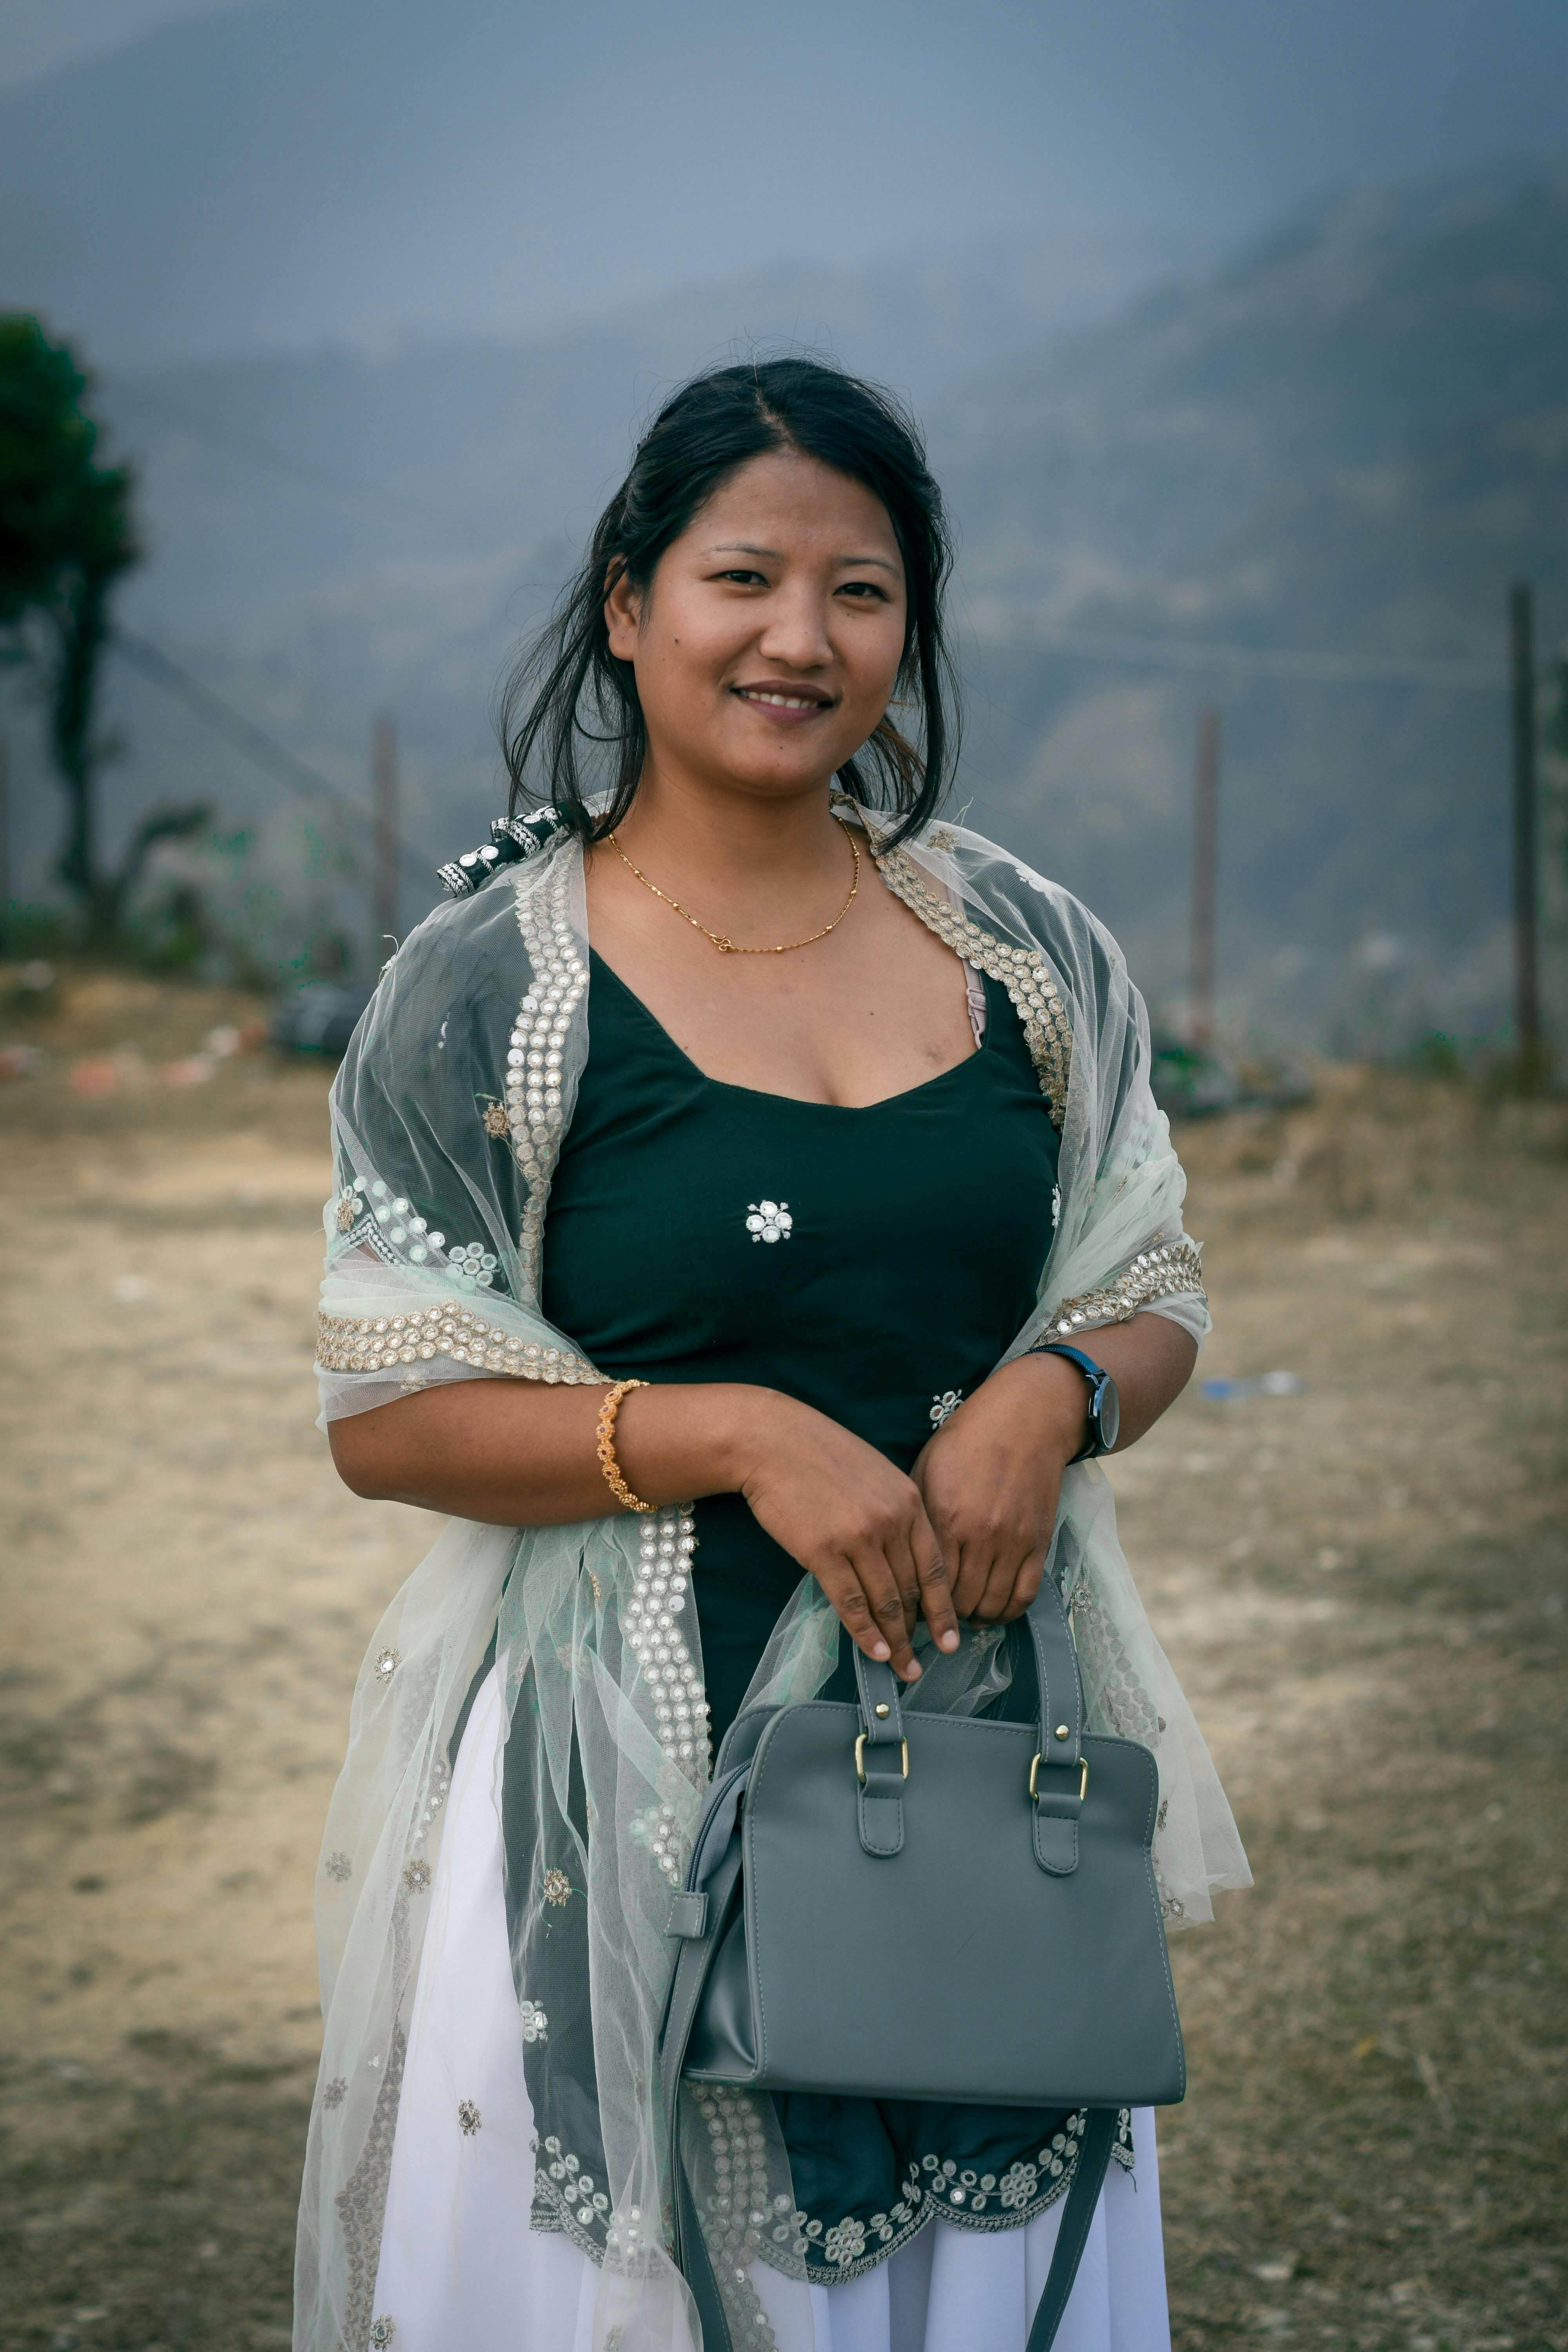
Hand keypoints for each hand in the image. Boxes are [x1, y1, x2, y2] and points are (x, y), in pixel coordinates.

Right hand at [732, 1391, 959, 1680]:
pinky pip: (850, 1602)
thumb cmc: (823, 1456)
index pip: (935, 1567)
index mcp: (909, 1502)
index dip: (944, 1609)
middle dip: (920, 1632)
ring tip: (901, 1668)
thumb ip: (897, 1515)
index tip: (951, 1639)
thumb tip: (904, 1564)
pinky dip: (865, 1632)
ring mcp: (858, 1537)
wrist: (773, 1440)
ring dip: (895, 1641)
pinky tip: (875, 1652)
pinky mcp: (823, 1551)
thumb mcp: (876, 1476)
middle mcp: (890, 1522)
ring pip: (884, 1601)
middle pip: (912, 1590)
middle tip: (924, 1663)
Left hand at [910, 1354, 1086, 1623]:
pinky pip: (1024, 1595)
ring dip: (974, 1618)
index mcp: (945, 1517)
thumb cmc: (965, 1442)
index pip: (927, 1584)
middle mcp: (980, 1535)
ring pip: (991, 1604)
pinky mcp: (1039, 1543)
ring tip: (961, 1615)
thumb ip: (916, 1519)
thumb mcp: (925, 1472)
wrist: (1024, 1420)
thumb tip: (899, 1561)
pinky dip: (1006, 1612)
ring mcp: (1013, 1542)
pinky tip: (992, 1611)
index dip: (915, 1604)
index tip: (907, 1610)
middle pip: (959, 1601)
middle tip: (933, 1617)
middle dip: (943, 1616)